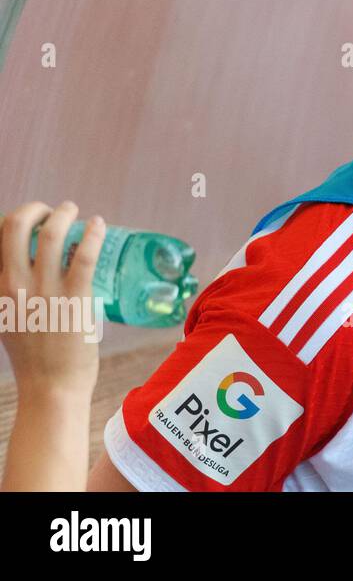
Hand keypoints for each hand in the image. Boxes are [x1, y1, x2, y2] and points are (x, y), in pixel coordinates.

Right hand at [0, 201, 105, 395]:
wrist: (51, 388)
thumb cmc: (35, 358)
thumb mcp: (9, 320)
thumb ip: (12, 296)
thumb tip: (26, 273)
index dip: (14, 220)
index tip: (32, 218)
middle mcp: (14, 285)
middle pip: (16, 226)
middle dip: (35, 209)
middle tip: (52, 210)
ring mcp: (45, 290)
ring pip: (53, 233)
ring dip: (65, 214)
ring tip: (75, 210)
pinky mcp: (75, 297)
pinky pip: (84, 254)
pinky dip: (92, 233)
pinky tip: (98, 224)